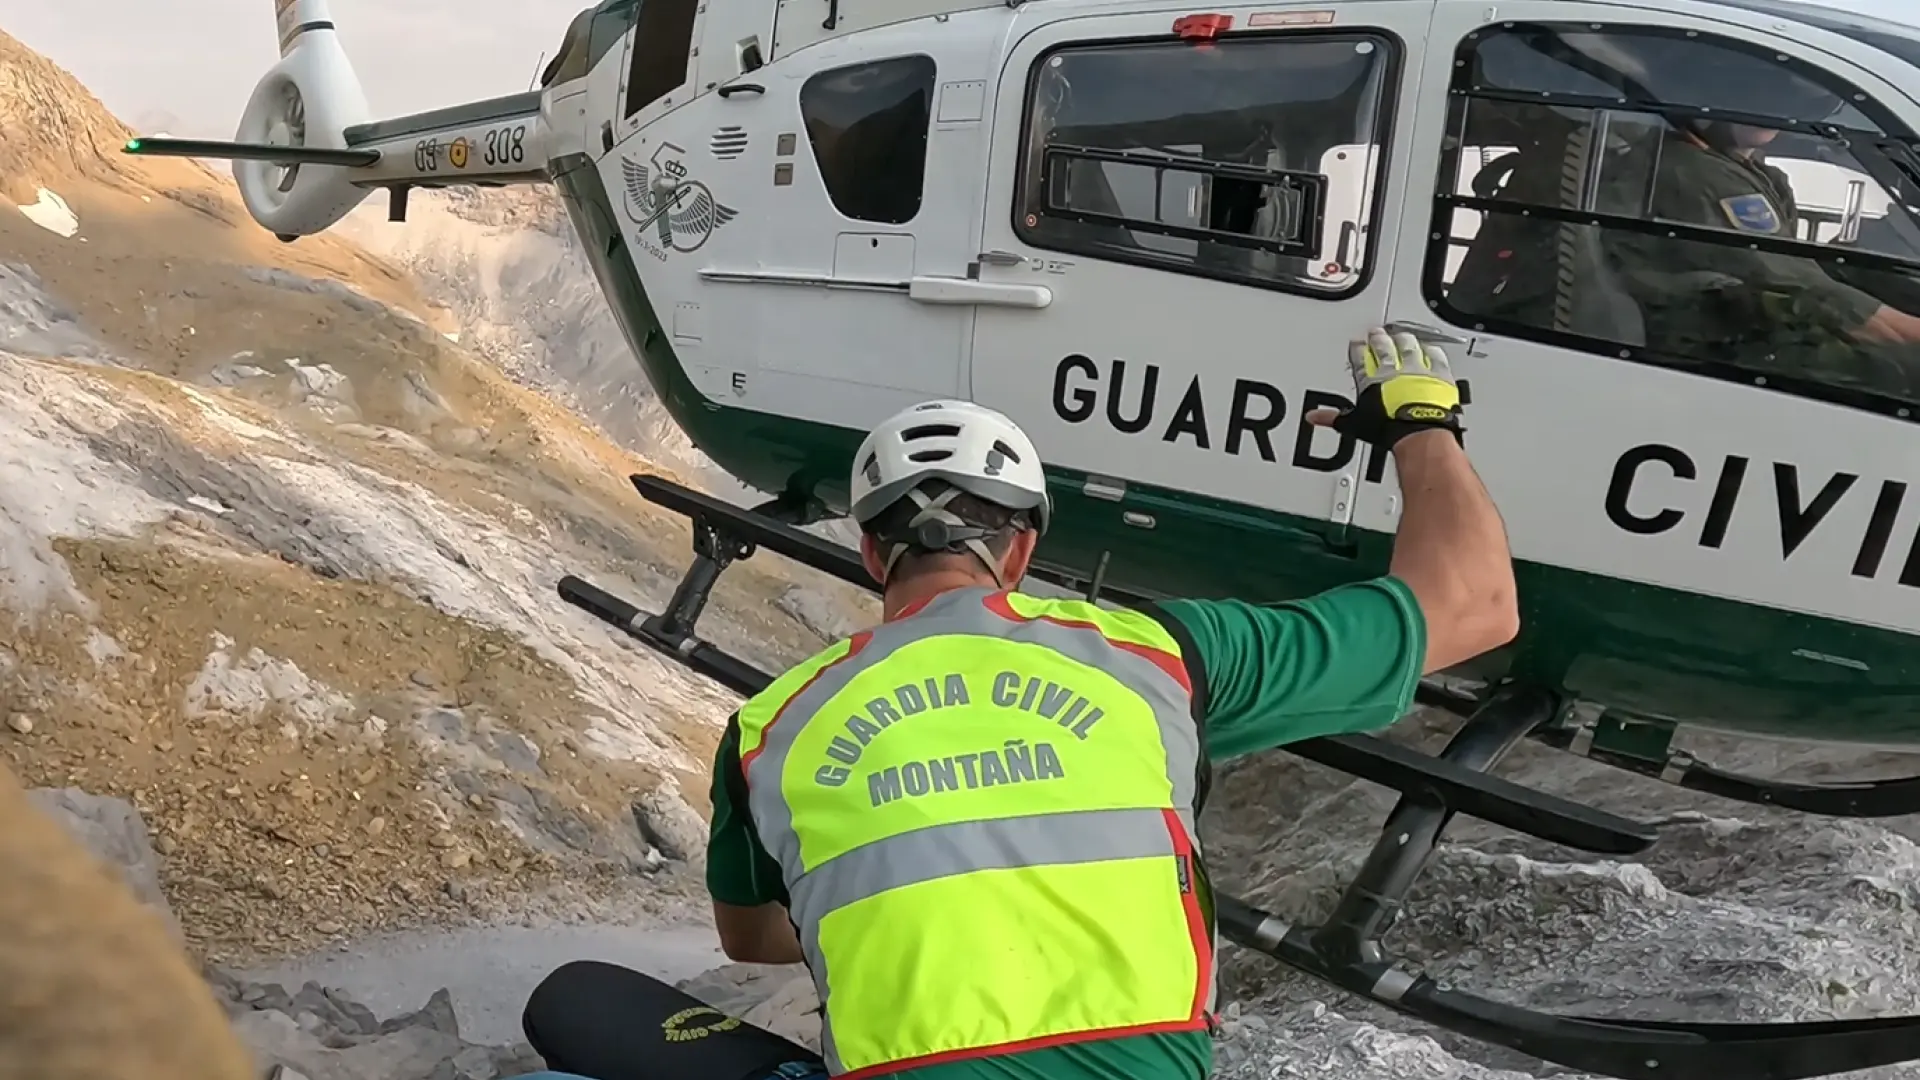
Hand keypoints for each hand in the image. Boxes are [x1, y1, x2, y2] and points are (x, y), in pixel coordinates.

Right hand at [1306, 329, 1465, 448]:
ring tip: (1401, 333)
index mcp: (1371, 381)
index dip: (1357, 349)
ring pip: (1409, 347)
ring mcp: (1416, 371)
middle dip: (1379, 338)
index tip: (1356, 342)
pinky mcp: (1438, 376)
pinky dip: (1433, 351)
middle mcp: (1393, 371)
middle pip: (1384, 348)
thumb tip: (1313, 417)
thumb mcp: (1355, 425)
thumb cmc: (1388, 430)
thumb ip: (1334, 418)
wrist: (1419, 431)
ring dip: (1404, 339)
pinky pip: (1436, 357)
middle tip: (1376, 332)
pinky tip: (1432, 347)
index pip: (1360, 360)